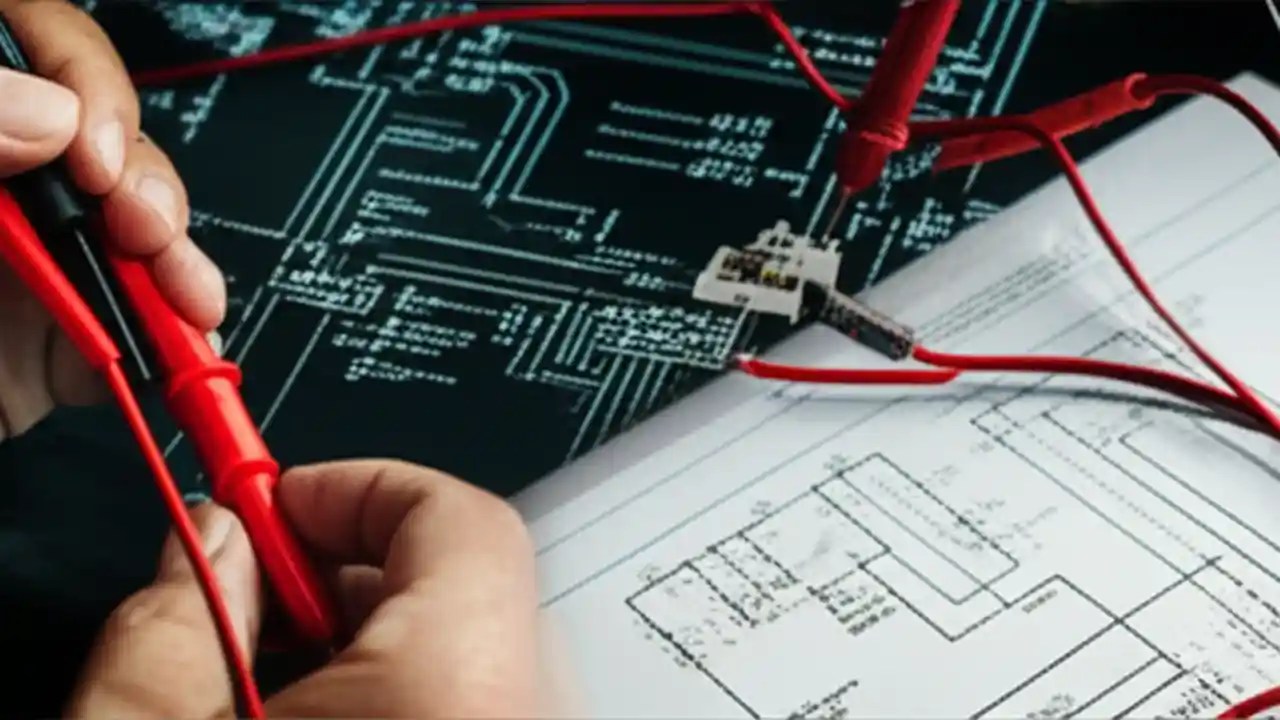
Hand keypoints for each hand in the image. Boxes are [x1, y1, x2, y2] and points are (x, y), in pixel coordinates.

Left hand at [0, 0, 223, 437]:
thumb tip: (44, 117)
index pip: (33, 47)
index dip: (82, 81)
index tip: (86, 149)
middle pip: (98, 135)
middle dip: (137, 176)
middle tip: (140, 222)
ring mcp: (27, 257)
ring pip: (128, 227)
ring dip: (169, 255)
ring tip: (185, 288)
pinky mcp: (49, 335)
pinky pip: (128, 317)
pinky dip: (167, 329)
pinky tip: (184, 328)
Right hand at [64, 460, 552, 717]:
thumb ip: (177, 620)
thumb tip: (216, 541)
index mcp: (451, 692)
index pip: (459, 516)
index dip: (361, 488)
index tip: (285, 501)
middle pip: (469, 584)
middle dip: (355, 570)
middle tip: (266, 597)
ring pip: (473, 653)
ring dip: (379, 641)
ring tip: (283, 684)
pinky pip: (481, 705)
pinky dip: (412, 695)